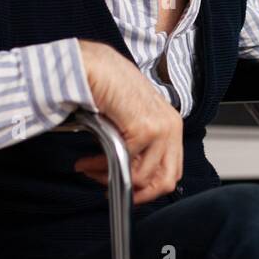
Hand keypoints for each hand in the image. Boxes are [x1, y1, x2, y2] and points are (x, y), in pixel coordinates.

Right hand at [72, 40, 183, 204]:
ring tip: (88, 168)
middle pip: (165, 181)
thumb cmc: (108, 86)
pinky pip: (126, 165)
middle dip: (134, 192)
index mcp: (171, 125)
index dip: (147, 188)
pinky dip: (101, 168)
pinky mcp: (146, 129)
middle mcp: (172, 127)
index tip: (124, 190)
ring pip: (142, 177)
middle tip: (107, 188)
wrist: (94, 66)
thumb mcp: (130, 120)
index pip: (171, 171)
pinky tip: (87, 161)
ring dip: (109, 177)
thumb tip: (129, 173)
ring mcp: (161, 128)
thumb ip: (137, 145)